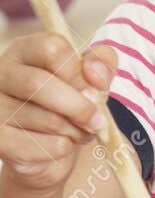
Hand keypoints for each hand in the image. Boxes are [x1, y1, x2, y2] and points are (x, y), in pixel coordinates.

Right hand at [0, 34, 115, 191]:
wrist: (49, 148)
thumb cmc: (71, 105)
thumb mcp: (91, 78)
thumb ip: (101, 64)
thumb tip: (94, 72)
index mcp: (26, 51)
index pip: (52, 49)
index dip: (80, 73)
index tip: (94, 91)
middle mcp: (2, 74)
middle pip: (39, 84)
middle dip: (78, 107)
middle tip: (97, 121)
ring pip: (44, 118)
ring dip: (74, 130)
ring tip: (80, 132)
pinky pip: (37, 145)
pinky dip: (61, 148)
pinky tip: (63, 144)